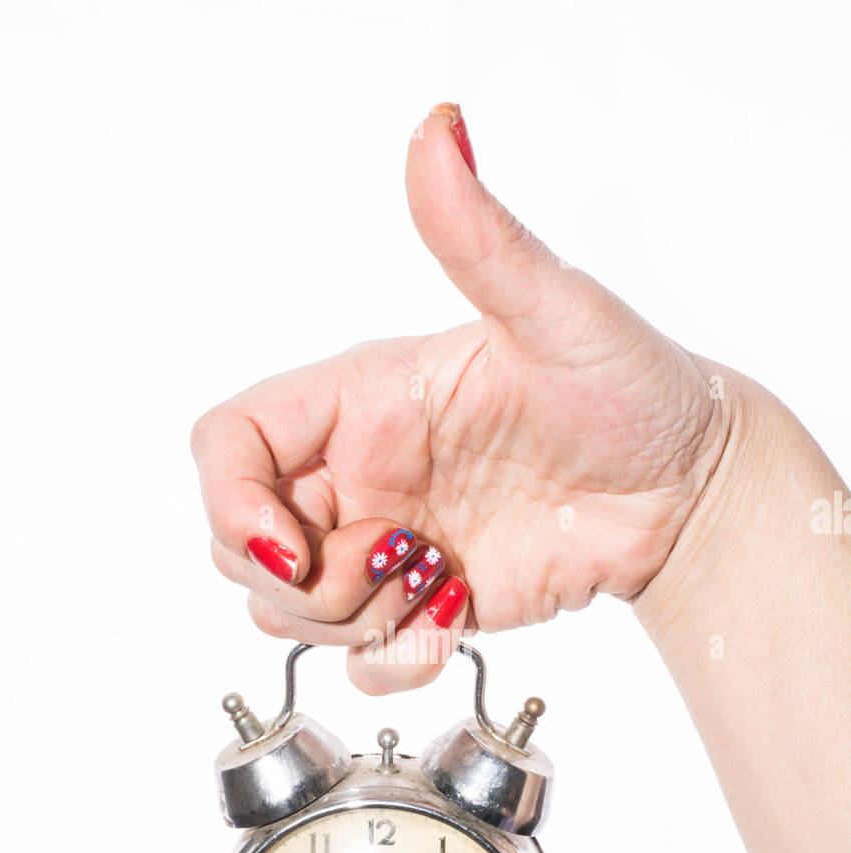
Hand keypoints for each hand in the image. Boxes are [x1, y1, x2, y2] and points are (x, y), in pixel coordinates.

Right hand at [192, 103, 733, 693]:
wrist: (682, 488)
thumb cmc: (629, 388)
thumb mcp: (558, 313)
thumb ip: (483, 240)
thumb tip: (437, 134)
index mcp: (360, 402)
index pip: (228, 444)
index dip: (229, 500)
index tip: (291, 543)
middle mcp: (358, 475)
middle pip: (239, 544)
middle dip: (300, 578)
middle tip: (398, 560)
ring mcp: (384, 547)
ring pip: (285, 610)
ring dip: (348, 620)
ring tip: (440, 583)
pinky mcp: (419, 607)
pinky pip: (357, 659)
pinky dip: (392, 660)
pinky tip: (453, 621)